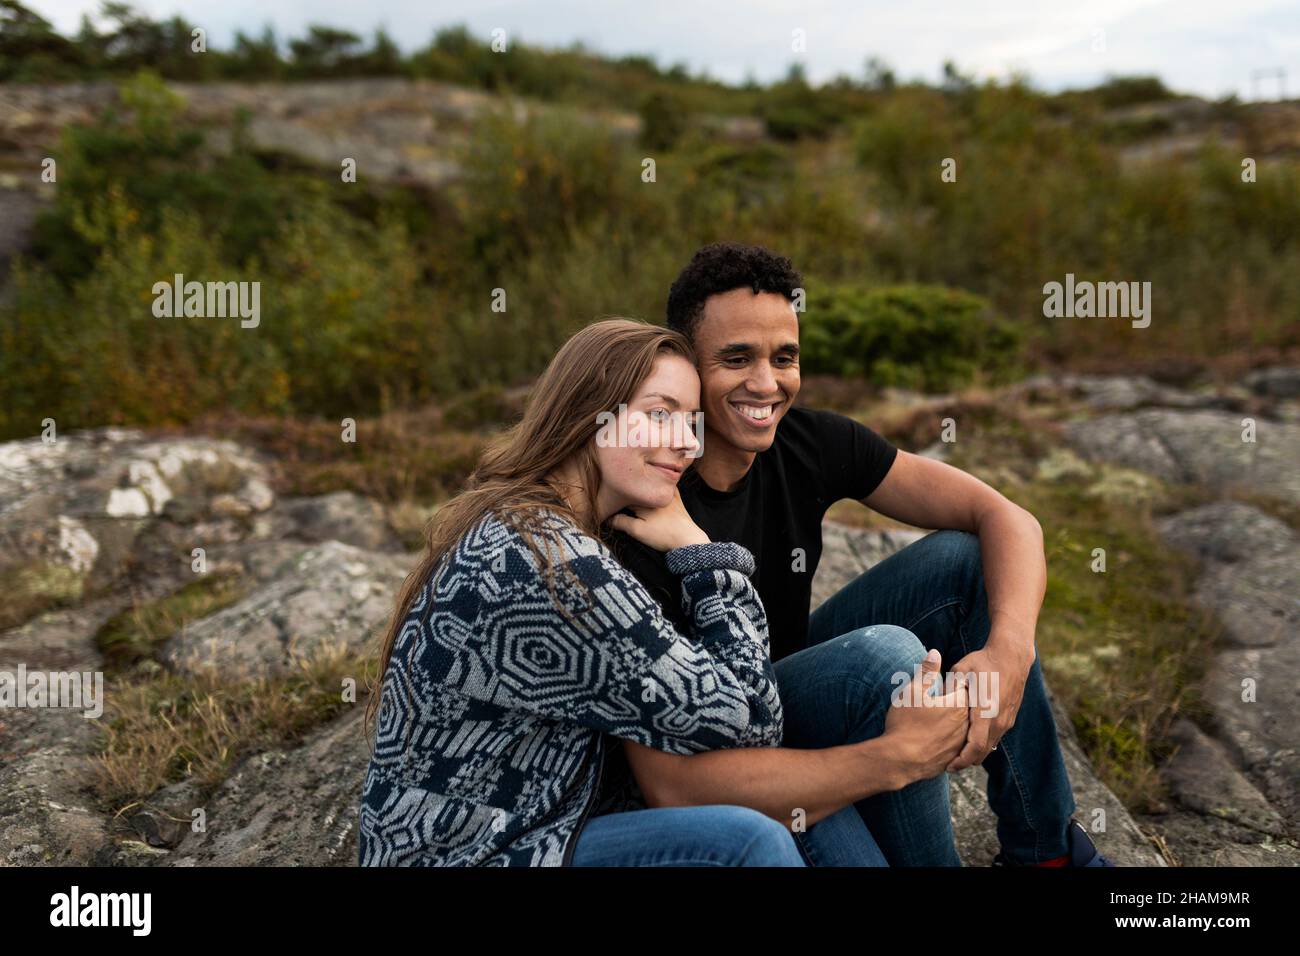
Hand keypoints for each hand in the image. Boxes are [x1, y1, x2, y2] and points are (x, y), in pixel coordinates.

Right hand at [606, 488, 709, 552]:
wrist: (688, 539)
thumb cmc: (662, 535)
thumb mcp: (637, 531)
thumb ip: (620, 522)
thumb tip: (607, 517)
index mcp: (642, 497)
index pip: (623, 495)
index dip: (616, 502)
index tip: (611, 508)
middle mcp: (655, 489)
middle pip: (635, 490)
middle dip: (628, 496)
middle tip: (620, 504)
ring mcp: (667, 491)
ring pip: (648, 487)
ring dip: (641, 490)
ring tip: (634, 496)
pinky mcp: (676, 495)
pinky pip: (662, 487)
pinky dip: (656, 488)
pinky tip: (653, 494)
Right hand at [883, 648, 969, 786]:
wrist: (900, 760)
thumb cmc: (905, 723)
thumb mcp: (912, 691)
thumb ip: (926, 672)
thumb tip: (935, 652)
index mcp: (958, 706)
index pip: (964, 688)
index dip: (955, 684)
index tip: (947, 683)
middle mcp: (965, 725)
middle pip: (967, 709)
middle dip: (957, 703)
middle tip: (941, 701)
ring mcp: (960, 744)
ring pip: (963, 728)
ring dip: (955, 723)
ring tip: (939, 719)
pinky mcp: (953, 758)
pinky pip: (955, 745)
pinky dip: (949, 740)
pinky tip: (936, 737)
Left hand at [944, 639, 1033, 771]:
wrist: (1012, 656)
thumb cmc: (983, 661)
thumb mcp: (960, 671)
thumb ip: (947, 688)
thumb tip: (931, 698)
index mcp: (985, 712)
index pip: (974, 746)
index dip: (962, 760)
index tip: (949, 767)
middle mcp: (999, 720)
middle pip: (983, 751)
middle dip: (966, 760)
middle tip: (949, 766)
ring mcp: (1006, 720)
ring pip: (990, 745)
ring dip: (975, 752)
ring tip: (957, 756)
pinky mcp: (1009, 717)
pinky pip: (995, 736)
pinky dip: (983, 743)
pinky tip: (970, 741)